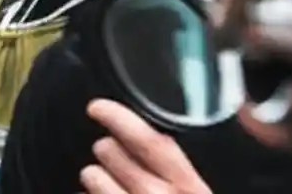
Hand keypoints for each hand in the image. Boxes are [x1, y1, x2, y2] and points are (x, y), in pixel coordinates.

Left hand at [80, 99, 210, 193]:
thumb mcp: (200, 193)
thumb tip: (162, 139)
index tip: (98, 106)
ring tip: (108, 184)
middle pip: (109, 150)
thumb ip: (181, 168)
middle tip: (112, 155)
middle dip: (106, 148)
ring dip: (95, 175)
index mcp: (187, 186)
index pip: (147, 139)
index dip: (118, 117)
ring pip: (91, 175)